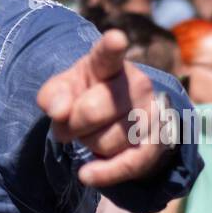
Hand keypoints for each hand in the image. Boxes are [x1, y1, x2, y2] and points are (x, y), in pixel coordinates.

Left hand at [37, 29, 168, 187]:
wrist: (118, 117)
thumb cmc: (85, 96)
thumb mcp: (62, 90)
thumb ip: (52, 96)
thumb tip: (60, 111)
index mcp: (108, 64)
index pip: (108, 55)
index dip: (111, 46)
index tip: (115, 38)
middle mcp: (136, 84)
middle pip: (93, 111)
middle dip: (72, 124)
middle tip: (69, 124)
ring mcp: (151, 113)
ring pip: (108, 141)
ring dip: (89, 144)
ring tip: (91, 134)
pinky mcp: (158, 143)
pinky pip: (129, 165)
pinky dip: (105, 174)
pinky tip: (87, 174)